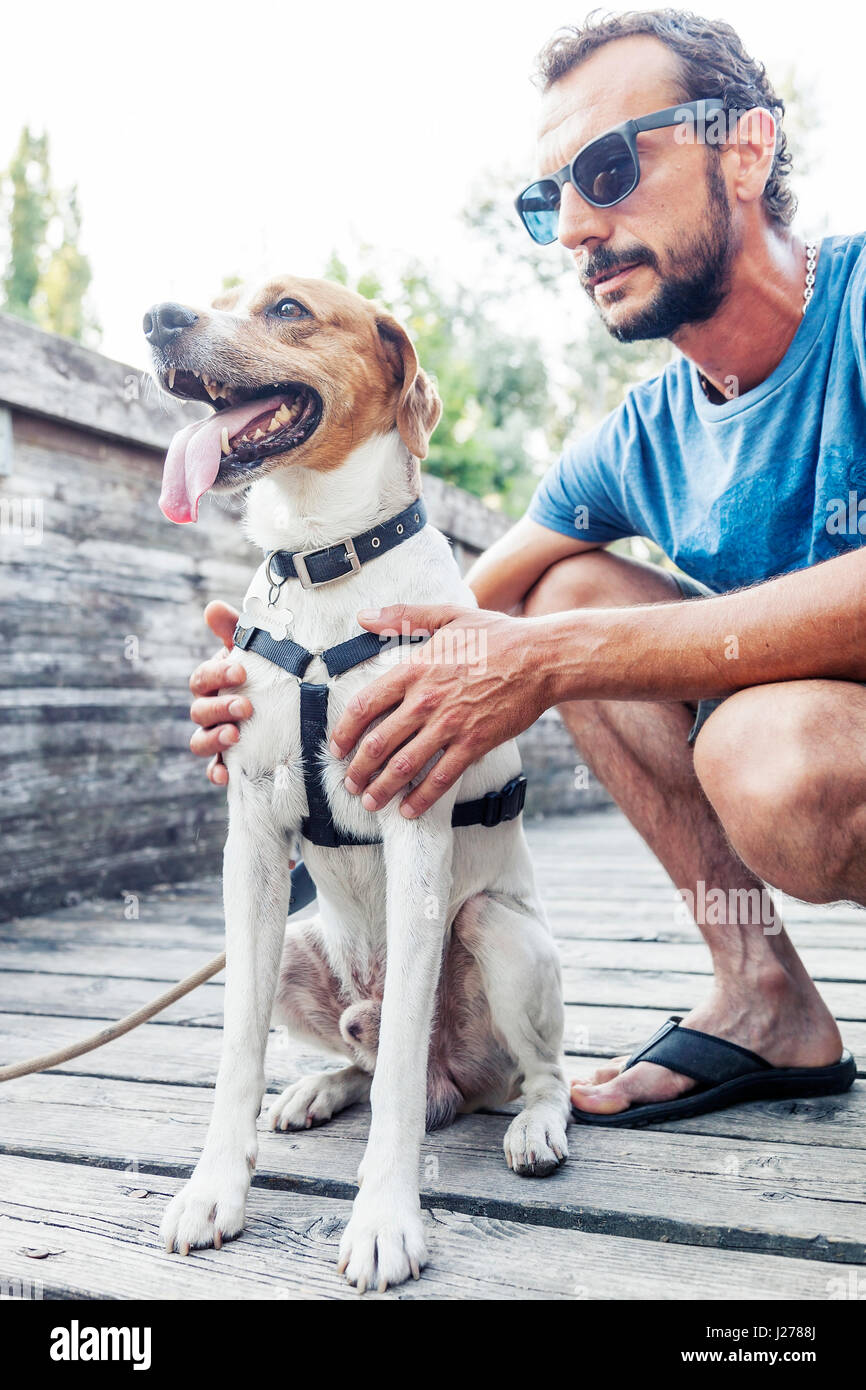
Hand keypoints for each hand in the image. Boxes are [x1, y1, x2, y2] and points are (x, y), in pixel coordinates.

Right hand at [189, 602, 252, 785]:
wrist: (286, 704)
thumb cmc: (264, 672)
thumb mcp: (253, 649)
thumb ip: (235, 629)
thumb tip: (212, 608)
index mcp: (212, 682)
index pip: (202, 678)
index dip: (217, 674)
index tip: (241, 671)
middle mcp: (208, 710)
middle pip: (199, 711)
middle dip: (220, 708)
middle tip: (245, 707)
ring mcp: (216, 736)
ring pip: (200, 741)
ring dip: (214, 739)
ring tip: (235, 735)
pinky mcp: (228, 761)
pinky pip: (214, 770)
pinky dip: (216, 773)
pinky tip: (226, 775)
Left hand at [330, 603, 554, 816]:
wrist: (540, 658)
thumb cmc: (496, 636)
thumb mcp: (448, 615)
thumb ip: (403, 617)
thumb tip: (364, 616)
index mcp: (414, 669)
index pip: (364, 705)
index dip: (344, 731)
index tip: (337, 748)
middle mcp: (425, 700)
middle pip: (377, 742)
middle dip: (358, 769)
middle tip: (350, 784)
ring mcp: (449, 725)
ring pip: (403, 766)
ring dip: (382, 788)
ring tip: (371, 802)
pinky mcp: (473, 744)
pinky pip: (440, 778)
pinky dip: (421, 798)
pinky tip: (409, 810)